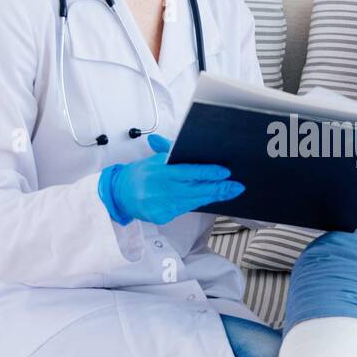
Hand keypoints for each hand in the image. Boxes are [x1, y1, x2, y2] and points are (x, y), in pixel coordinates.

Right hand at [99, 133, 244, 224]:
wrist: (120, 194)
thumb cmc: (140, 174)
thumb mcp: (153, 159)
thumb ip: (168, 150)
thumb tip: (182, 138)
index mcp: (160, 172)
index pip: (189, 172)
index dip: (208, 173)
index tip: (225, 172)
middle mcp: (162, 190)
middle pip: (196, 190)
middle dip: (219, 189)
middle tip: (236, 186)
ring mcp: (162, 206)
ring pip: (194, 201)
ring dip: (213, 196)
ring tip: (229, 191)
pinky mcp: (163, 217)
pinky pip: (185, 209)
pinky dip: (197, 203)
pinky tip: (210, 199)